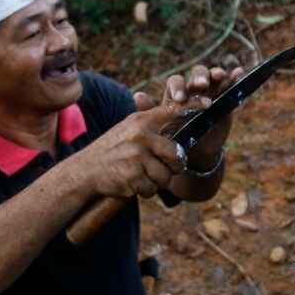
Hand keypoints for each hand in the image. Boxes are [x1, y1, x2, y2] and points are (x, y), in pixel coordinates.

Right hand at [69, 104, 184, 198]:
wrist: (85, 170)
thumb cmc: (113, 150)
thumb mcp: (129, 129)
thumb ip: (151, 125)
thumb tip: (181, 120)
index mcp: (141, 121)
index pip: (172, 110)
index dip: (193, 106)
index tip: (210, 103)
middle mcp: (140, 136)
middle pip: (177, 155)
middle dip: (175, 167)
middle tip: (167, 169)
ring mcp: (135, 156)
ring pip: (165, 176)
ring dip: (157, 182)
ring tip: (142, 176)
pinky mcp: (132, 176)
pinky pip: (152, 189)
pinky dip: (146, 191)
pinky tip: (133, 184)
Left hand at [135, 64, 244, 169]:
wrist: (196, 152)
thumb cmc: (175, 137)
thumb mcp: (162, 126)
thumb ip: (151, 111)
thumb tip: (137, 96)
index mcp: (178, 94)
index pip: (177, 82)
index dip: (178, 87)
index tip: (179, 99)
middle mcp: (194, 90)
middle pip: (197, 74)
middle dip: (199, 77)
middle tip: (200, 85)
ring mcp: (211, 93)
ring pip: (213, 77)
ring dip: (215, 73)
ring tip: (219, 75)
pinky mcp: (225, 100)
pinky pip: (230, 87)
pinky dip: (234, 77)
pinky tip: (239, 72)